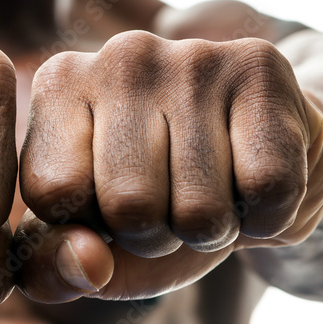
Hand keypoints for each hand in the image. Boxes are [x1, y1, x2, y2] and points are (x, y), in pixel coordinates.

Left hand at [14, 31, 322, 302]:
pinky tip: (253, 177)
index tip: (110, 204)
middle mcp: (120, 55)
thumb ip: (55, 268)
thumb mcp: (92, 241)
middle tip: (172, 202)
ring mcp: (192, 55)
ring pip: (201, 210)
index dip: (93, 228)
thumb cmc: (158, 198)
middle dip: (157, 236)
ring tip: (214, 189)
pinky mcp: (259, 66)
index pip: (55, 194)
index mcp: (59, 84)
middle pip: (129, 206)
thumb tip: (87, 265)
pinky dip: (267, 215)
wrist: (257, 155)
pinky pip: (267, 191)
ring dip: (215, 230)